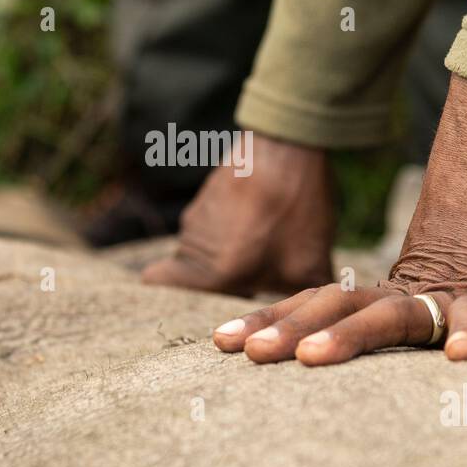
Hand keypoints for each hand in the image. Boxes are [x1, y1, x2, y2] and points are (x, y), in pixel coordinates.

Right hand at [141, 131, 334, 296]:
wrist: (288, 143)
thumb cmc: (295, 210)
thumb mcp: (311, 266)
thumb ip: (299, 304)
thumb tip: (307, 323)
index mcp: (210, 272)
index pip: (156, 287)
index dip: (174, 299)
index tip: (211, 301)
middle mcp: (192, 245)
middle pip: (188, 275)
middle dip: (216, 282)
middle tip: (253, 280)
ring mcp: (198, 215)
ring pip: (204, 247)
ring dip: (230, 251)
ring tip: (271, 244)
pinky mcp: (209, 193)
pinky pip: (217, 221)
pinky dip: (237, 225)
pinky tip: (270, 218)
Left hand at [212, 75, 466, 363]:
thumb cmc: (464, 260)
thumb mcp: (408, 296)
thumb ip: (367, 316)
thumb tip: (299, 343)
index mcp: (376, 296)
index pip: (311, 306)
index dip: (267, 322)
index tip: (219, 343)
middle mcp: (405, 293)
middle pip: (338, 308)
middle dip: (289, 330)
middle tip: (249, 353)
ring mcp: (452, 294)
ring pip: (392, 314)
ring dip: (350, 336)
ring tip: (312, 358)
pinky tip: (460, 353)